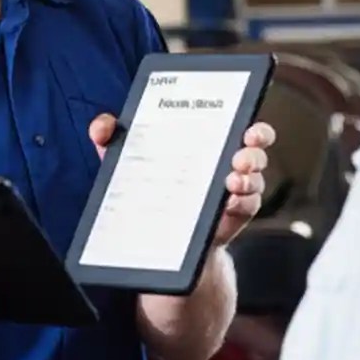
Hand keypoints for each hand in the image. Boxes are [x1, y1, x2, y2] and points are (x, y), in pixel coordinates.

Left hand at [87, 115, 275, 246]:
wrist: (155, 235)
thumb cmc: (149, 183)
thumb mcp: (127, 159)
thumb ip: (111, 138)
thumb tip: (102, 127)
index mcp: (211, 142)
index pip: (242, 125)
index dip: (252, 124)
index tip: (247, 124)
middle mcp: (230, 164)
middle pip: (256, 151)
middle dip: (256, 147)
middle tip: (241, 153)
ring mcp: (235, 193)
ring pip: (255, 180)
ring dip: (248, 178)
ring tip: (232, 179)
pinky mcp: (232, 217)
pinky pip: (246, 208)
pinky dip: (240, 203)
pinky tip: (227, 202)